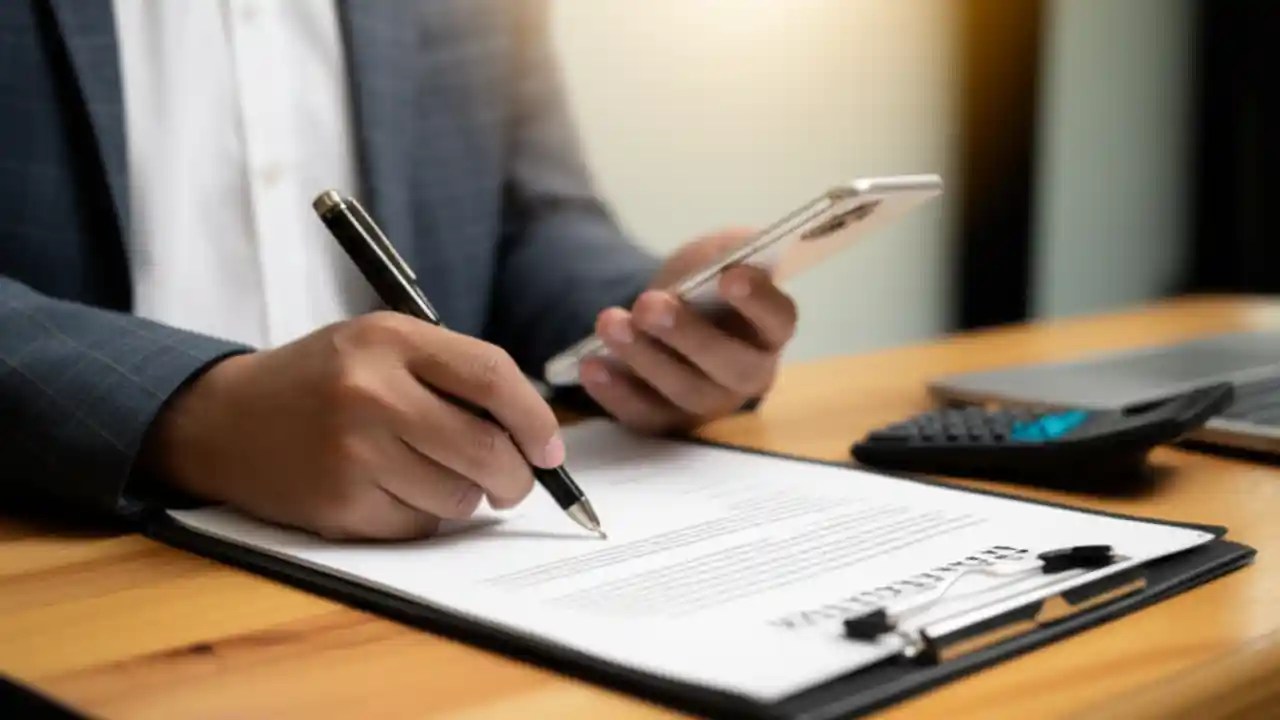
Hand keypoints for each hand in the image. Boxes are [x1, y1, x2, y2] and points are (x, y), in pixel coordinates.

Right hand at [141, 312, 562, 539]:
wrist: (224, 419)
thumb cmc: (324, 380)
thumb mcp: (381, 345)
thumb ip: (453, 375)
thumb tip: (534, 438)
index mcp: (388, 338)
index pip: (492, 376)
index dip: (536, 419)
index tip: (550, 449)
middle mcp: (370, 392)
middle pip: (486, 448)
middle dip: (516, 477)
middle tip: (512, 483)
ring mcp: (351, 452)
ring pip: (458, 496)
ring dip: (462, 497)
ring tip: (426, 474)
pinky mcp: (338, 505)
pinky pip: (418, 526)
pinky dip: (421, 517)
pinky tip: (388, 491)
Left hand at [581, 229, 797, 432]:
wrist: (667, 311)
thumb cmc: (703, 281)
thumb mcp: (720, 253)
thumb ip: (734, 251)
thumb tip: (736, 257)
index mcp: (770, 329)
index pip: (778, 319)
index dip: (758, 301)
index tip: (730, 276)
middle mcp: (748, 374)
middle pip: (730, 366)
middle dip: (688, 335)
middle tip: (649, 304)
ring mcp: (709, 403)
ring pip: (685, 392)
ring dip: (645, 358)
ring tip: (610, 323)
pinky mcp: (668, 420)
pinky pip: (645, 415)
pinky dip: (616, 393)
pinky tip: (591, 365)